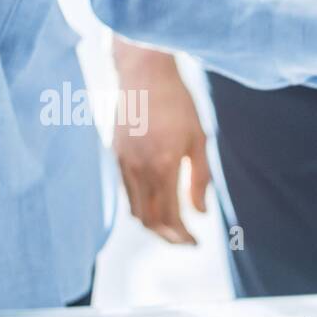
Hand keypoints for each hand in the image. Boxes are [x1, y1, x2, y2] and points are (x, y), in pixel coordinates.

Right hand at [113, 46, 209, 244]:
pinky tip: (156, 202)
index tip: (196, 243)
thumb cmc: (178, 103)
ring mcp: (122, 163)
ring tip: (172, 227)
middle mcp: (138, 169)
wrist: (144, 72)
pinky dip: (141, 205)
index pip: (170, 217)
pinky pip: (126, 191)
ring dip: (153, 224)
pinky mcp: (114, 155)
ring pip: (134, 209)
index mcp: (162, 167)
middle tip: (185, 241)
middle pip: (149, 220)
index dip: (182, 236)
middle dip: (167, 236)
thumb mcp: (199, 139)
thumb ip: (200, 179)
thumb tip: (201, 214)